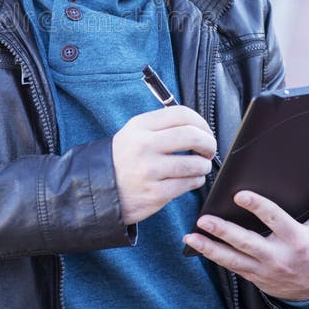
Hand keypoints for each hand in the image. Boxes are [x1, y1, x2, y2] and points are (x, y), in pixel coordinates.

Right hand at [112, 106, 215, 224]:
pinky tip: (191, 179)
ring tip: (200, 166)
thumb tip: (198, 127)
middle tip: (209, 149)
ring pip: (194, 163)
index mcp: (140, 126)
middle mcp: (144, 146)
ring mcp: (150, 171)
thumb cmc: (123, 159)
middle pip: (193, 136)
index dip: (201, 122)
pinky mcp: (155, 194)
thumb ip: (162, 126)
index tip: (205, 131)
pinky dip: (196, 180)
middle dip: (209, 143)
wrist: (99, 188)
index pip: (182, 114)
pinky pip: (188, 184)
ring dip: (204, 165)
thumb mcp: (134, 133)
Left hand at [182, 163, 308, 300]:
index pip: (275, 221)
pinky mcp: (253, 277)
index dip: (258, 208)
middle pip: (247, 243)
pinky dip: (212, 255)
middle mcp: (279, 257)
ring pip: (233, 259)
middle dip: (225, 232)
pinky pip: (230, 266)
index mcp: (297, 239)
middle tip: (205, 219)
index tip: (239, 195)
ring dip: (210, 248)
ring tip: (191, 236)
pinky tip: (195, 244)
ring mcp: (264, 270)